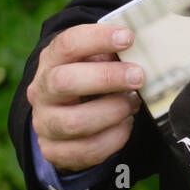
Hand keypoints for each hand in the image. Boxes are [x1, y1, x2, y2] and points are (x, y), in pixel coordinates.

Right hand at [26, 24, 142, 177]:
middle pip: (64, 82)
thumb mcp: (97, 60)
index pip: (67, 44)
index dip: (98, 39)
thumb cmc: (91, 78)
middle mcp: (42, 91)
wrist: (67, 115)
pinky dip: (114, 138)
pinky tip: (125, 124)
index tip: (129, 38)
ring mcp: (44, 123)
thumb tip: (147, 49)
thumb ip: (115, 53)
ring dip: (113, 111)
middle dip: (106, 78)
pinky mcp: (54, 151)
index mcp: (52, 60)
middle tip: (138, 76)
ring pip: (75, 122)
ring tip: (132, 103)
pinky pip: (87, 150)